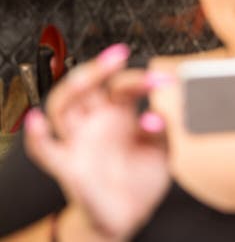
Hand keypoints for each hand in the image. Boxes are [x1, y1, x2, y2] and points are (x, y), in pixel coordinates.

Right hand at [24, 44, 169, 239]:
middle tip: (119, 54)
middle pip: (87, 86)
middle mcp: (95, 121)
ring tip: (86, 77)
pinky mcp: (68, 165)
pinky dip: (37, 136)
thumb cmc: (142, 176)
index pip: (121, 86)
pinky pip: (46, 150)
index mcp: (118, 112)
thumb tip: (153, 116)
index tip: (163, 79)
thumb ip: (161, 132)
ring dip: (73, 89)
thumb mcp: (162, 150)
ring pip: (63, 107)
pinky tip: (37, 121)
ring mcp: (79, 141)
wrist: (128, 214)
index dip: (140, 79)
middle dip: (99, 68)